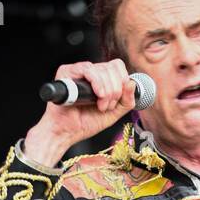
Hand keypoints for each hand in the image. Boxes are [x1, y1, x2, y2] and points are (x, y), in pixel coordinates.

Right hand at [24, 58, 139, 164]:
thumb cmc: (86, 122)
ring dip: (107, 92)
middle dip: (115, 91)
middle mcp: (90, 71)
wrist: (67, 132)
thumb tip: (132, 83)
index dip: (122, 82)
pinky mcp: (67, 71)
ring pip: (103, 70)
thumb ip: (127, 101)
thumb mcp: (114, 113)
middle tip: (106, 106)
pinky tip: (96, 97)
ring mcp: (78, 70)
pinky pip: (89, 70)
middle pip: (112, 68)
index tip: (116, 101)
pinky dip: (98, 84)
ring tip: (99, 106)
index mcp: (101, 78)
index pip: (118, 66)